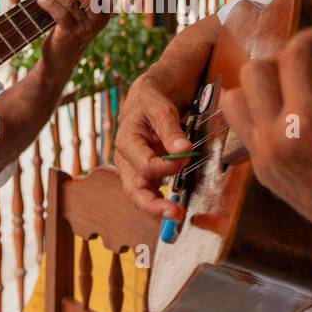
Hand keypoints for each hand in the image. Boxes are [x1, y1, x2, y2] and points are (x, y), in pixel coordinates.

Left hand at [34, 0, 109, 75]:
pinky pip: (59, 12)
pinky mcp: (70, 33)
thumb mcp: (81, 18)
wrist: (58, 61)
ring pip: (69, 2)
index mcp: (104, 16)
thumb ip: (83, 1)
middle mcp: (98, 22)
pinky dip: (48, 3)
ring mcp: (85, 28)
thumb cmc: (69, 34)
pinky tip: (40, 0)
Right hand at [114, 74, 192, 218]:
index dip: (166, 167)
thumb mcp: (160, 107)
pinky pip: (152, 192)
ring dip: (158, 208)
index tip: (186, 159)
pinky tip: (176, 207)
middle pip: (134, 191)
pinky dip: (163, 201)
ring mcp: (137, 169)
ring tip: (177, 216)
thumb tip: (182, 151)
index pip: (144, 165)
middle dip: (154, 206)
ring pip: (141, 196)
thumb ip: (170, 130)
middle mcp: (128, 160)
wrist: (150, 95)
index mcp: (126, 142)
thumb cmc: (151, 98)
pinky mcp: (148, 173)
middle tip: (176, 214)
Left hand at [218, 26, 311, 264]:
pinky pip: (245, 130)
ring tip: (286, 90)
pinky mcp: (263, 174)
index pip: (292, 57)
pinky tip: (287, 117)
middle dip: (279, 60)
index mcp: (308, 122)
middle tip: (302, 65)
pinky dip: (260, 116)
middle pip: (253, 72)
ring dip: (257, 88)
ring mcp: (265, 159)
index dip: (307, 38)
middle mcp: (277, 140)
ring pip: (234, 101)